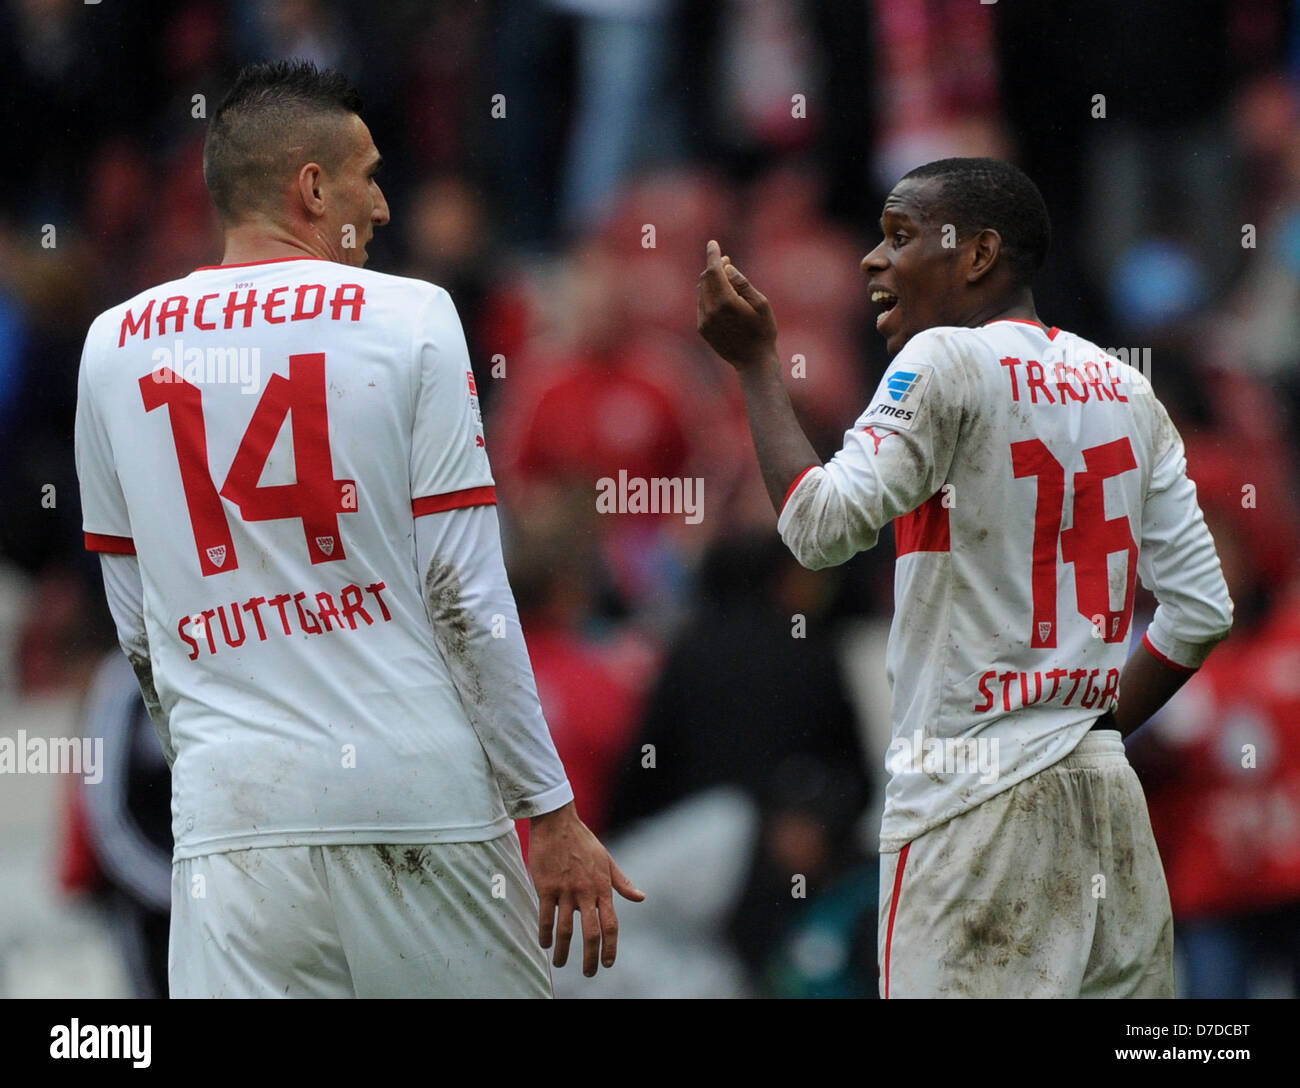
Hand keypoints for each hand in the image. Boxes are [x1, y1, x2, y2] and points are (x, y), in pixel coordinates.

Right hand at [529, 801, 644, 975]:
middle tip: (589, 973)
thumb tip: (641, 897)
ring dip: (563, 951)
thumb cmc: (584, 841)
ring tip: (560, 963)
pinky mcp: (546, 887)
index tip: (608, 963)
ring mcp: (565, 891)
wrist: (558, 823)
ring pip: (565, 930)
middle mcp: (586, 892)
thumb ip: (622, 882)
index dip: (611, 947)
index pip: (611, 924)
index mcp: (602, 887)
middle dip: (590, 957)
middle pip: (591, 933)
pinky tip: (544, 943)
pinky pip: (545, 917)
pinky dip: (544, 934)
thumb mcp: (607, 860)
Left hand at [697, 239, 778, 369]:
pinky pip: (701, 303)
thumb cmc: (763, 331)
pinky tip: (721, 295)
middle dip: (714, 267)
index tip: (713, 243)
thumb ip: (743, 283)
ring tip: (727, 278)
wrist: (753, 362)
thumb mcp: (761, 304)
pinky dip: (708, 294)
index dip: (713, 255)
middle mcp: (711, 310)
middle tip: (728, 262)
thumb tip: (727, 268)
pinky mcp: (702, 328)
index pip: (714, 271)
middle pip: (706, 278)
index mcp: (726, 302)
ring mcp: (704, 320)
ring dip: (711, 280)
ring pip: (702, 290)